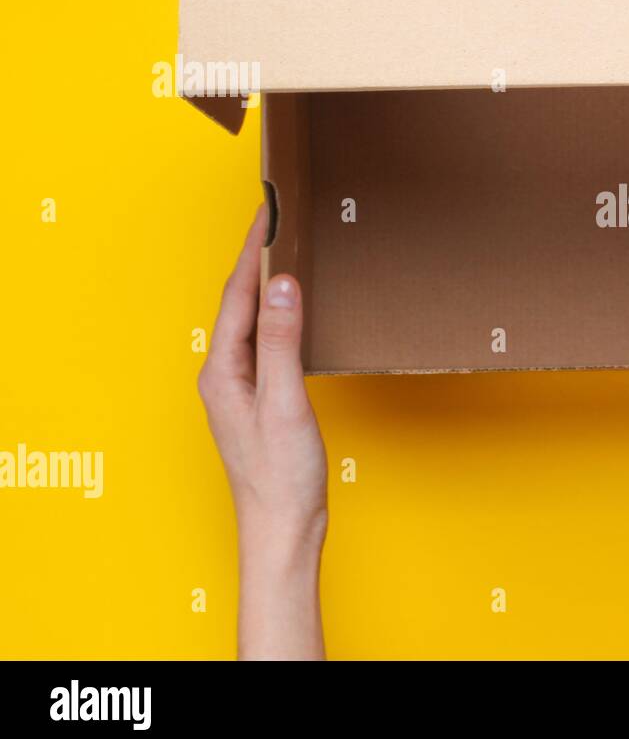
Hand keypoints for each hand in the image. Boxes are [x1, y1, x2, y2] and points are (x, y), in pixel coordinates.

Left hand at [198, 206, 326, 658]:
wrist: (283, 527)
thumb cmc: (281, 475)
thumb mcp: (284, 402)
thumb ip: (281, 342)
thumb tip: (282, 285)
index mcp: (223, 370)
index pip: (237, 295)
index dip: (253, 250)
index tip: (269, 212)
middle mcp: (225, 375)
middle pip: (239, 302)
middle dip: (257, 258)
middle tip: (278, 219)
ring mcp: (241, 388)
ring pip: (252, 320)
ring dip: (267, 284)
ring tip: (288, 252)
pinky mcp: (261, 399)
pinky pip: (266, 341)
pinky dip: (279, 314)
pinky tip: (296, 311)